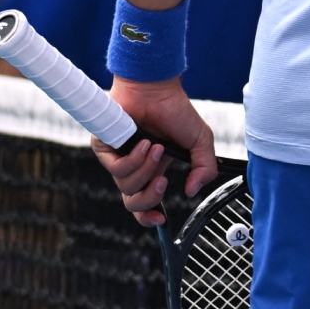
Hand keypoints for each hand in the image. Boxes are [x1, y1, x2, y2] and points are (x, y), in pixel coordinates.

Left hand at [92, 77, 218, 226]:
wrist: (157, 89)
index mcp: (154, 168)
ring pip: (126, 186)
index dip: (149, 217)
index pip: (145, 202)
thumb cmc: (175, 109)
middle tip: (164, 180)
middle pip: (133, 203)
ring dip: (146, 169)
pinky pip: (116, 168)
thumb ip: (205, 168)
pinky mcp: (104, 148)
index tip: (161, 219)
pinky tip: (144, 143)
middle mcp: (135, 166)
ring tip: (156, 147)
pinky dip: (134, 159)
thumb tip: (192, 192)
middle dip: (150, 197)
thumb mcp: (200, 142)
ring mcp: (119, 158)